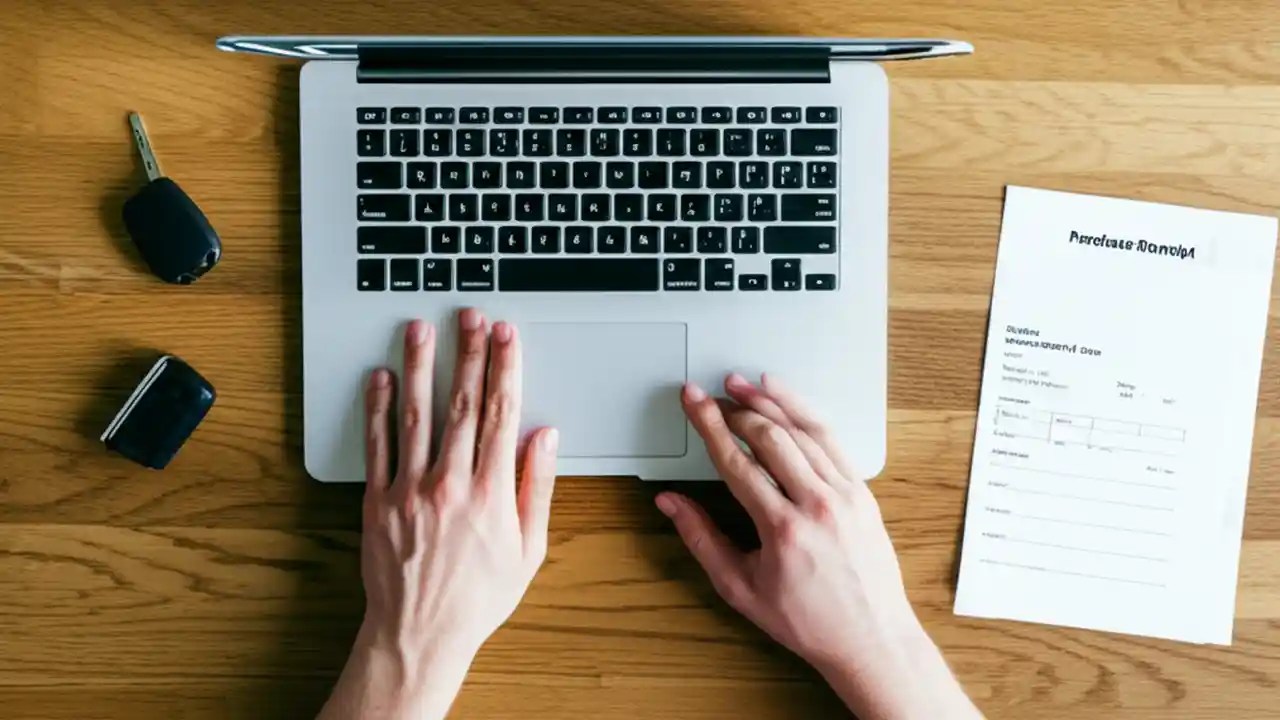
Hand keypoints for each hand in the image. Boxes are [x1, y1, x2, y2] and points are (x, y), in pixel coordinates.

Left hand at [319, 309, 558, 719]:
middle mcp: (450, 484)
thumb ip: (536, 488)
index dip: (505, 369)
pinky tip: (381, 379)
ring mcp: (409, 490)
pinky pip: (377, 446)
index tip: (506, 337)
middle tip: (471, 317)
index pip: (501, 415)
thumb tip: (545, 438)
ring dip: (420, 367)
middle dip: (469, 354)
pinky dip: (378, 409)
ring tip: (421, 330)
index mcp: (491, 493)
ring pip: (416, 415)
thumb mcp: (528, 549)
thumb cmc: (478, 597)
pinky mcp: (377, 501)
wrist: (420, 634)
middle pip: (462, 404)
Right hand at [657, 374, 979, 719]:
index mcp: (782, 530)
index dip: (709, 425)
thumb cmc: (808, 621)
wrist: (870, 638)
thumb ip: (702, 539)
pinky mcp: (862, 492)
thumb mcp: (741, 588)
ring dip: (769, 403)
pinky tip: (787, 399)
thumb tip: (671, 503)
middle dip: (735, 409)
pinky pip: (831, 440)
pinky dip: (806, 413)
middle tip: (713, 394)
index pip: (736, 462)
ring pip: (803, 431)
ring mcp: (845, 495)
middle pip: (769, 438)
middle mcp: (817, 505)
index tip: (694, 400)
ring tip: (743, 385)